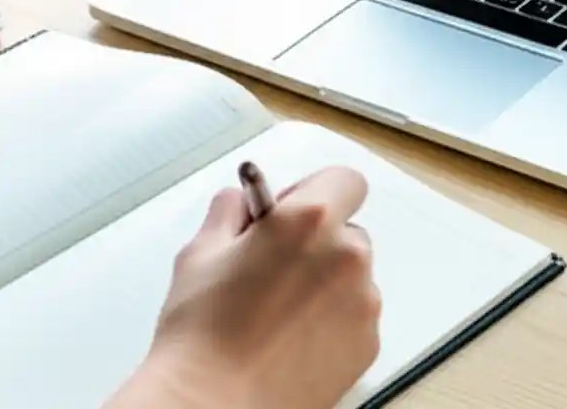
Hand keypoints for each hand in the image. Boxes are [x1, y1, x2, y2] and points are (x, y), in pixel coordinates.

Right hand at [106, 167, 380, 408]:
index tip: (288, 210)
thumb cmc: (203, 336)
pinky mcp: (367, 345)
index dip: (313, 191)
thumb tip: (241, 202)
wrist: (214, 405)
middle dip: (314, 240)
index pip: (342, 179)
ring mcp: (362, 304)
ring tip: (276, 310)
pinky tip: (289, 337)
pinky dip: (331, 320)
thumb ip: (229, 212)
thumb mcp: (200, 252)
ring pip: (351, 275)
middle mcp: (345, 257)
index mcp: (308, 221)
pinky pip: (354, 316)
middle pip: (346, 229)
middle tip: (271, 265)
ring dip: (324, 282)